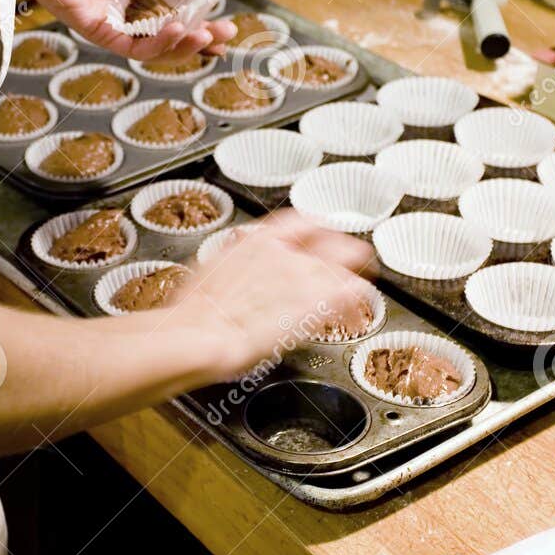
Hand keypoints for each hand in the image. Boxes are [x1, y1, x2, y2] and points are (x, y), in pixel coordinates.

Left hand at [24, 0, 234, 60]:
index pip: (179, 10)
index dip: (202, 18)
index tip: (225, 20)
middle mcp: (131, 9)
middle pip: (172, 33)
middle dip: (201, 37)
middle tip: (225, 36)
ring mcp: (118, 24)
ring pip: (158, 47)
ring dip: (185, 43)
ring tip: (205, 35)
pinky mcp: (103, 35)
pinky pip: (136, 48)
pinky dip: (160, 42)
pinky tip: (178, 30)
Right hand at [183, 212, 375, 378]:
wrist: (202, 333)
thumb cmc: (195, 313)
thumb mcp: (210, 272)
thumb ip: (235, 266)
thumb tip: (234, 273)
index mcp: (258, 240)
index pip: (302, 221)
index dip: (318, 231)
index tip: (323, 239)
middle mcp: (288, 251)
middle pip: (335, 239)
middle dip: (345, 253)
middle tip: (348, 268)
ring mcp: (306, 273)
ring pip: (352, 264)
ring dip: (355, 279)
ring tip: (356, 298)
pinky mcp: (320, 300)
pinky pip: (357, 293)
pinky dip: (358, 304)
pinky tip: (354, 318)